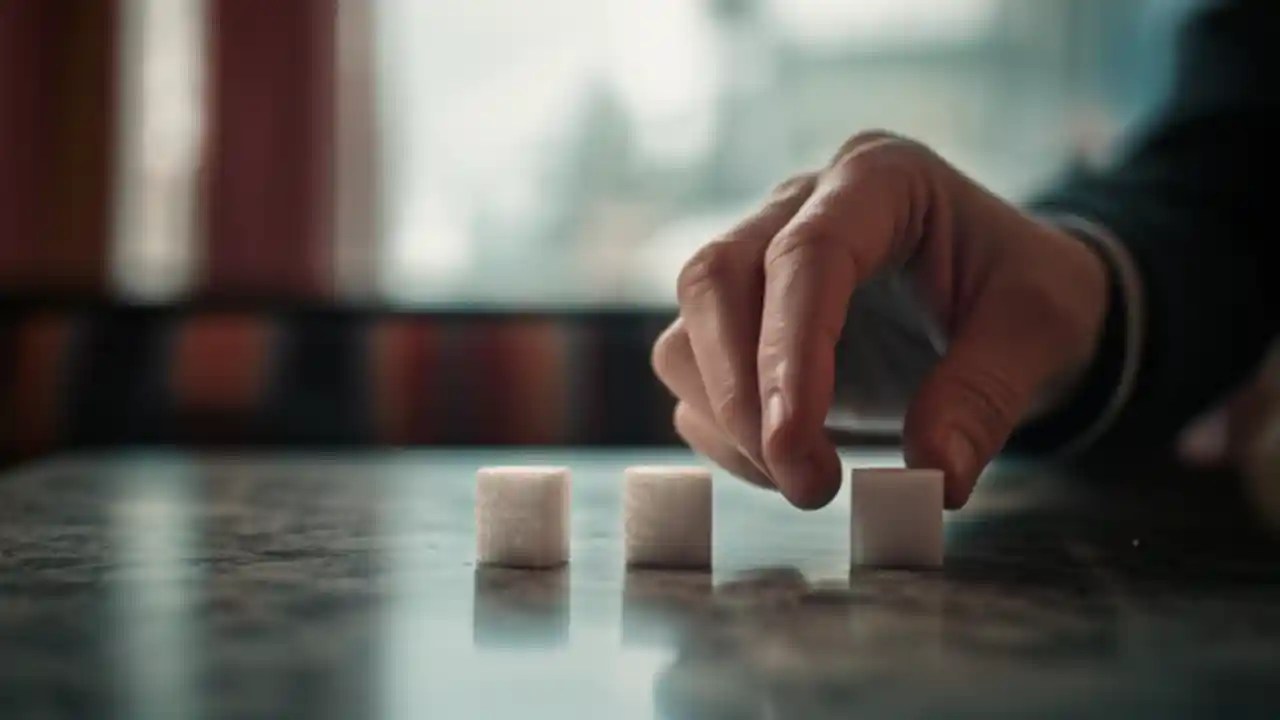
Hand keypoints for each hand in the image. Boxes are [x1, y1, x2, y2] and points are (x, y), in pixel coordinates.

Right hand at [652, 132, 1108, 508]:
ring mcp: (760, 258)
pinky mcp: (743, 317)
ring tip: (804, 479)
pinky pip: (694, 373)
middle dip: (741, 393)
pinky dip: (724, 431)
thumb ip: (987, 396)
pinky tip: (786, 463)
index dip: (790, 355)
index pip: (806, 256)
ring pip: (688, 329)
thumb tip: (934, 478)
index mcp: (880, 180)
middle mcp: (802, 205)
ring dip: (727, 417)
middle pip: (716, 280)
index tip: (798, 450)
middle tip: (803, 483)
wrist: (1010, 296)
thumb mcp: (1039, 332)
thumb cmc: (1028, 294)